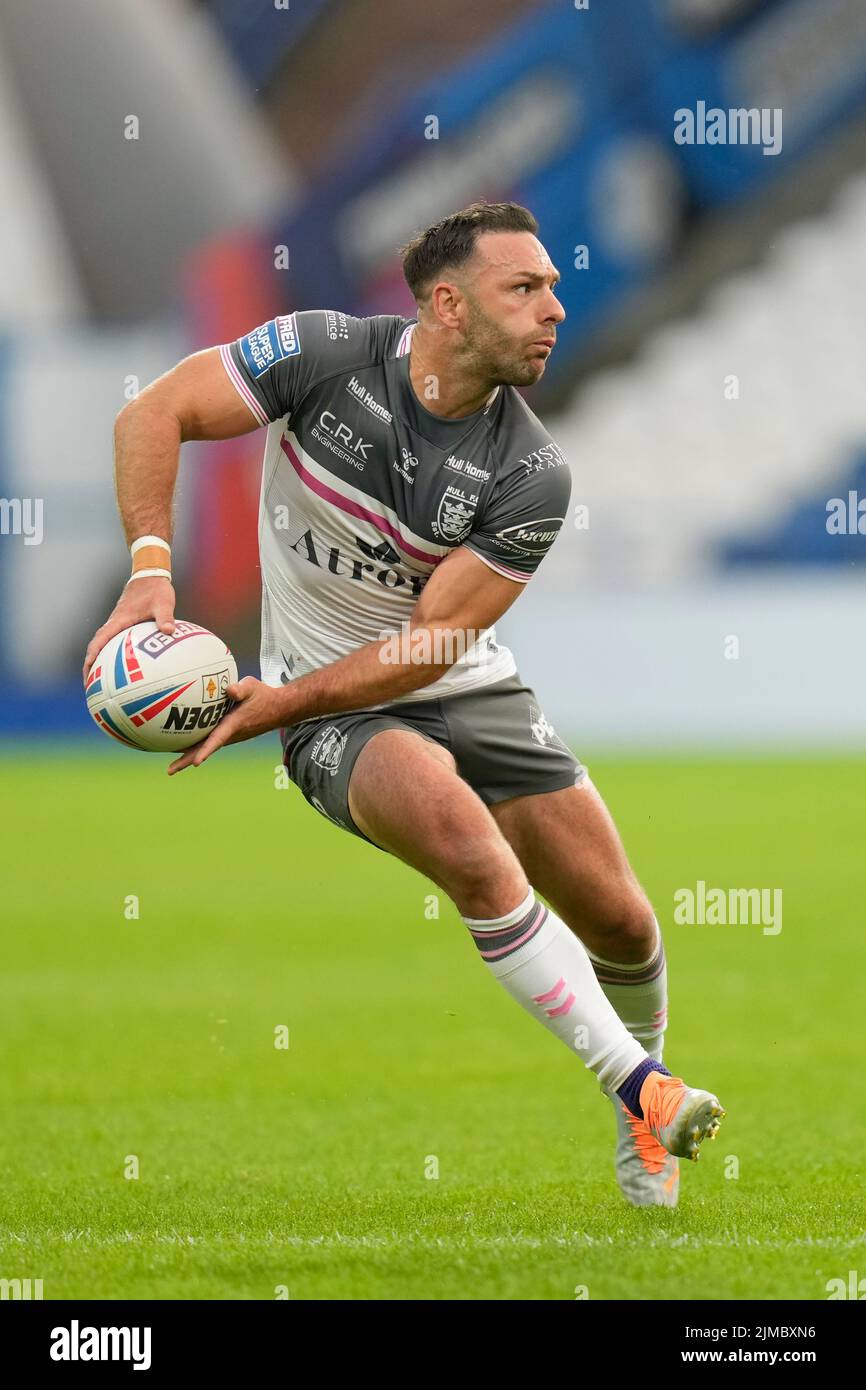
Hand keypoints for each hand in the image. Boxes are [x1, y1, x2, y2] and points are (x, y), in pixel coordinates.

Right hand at [83, 577, 175, 682]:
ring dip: (98, 661)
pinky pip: (113, 642)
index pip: (100, 641)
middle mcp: (114, 623)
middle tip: (90, 686)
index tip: (88, 672)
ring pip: (103, 645)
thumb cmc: (156, 589)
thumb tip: (169, 631)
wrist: (149, 575)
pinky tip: (124, 666)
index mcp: (119, 620)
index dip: (92, 657)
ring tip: (101, 682)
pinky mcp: (123, 624)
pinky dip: (112, 654)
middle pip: (96, 647)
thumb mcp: (163, 603)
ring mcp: (117, 624)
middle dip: (90, 666)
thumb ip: (166, 617)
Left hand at [167, 676, 285, 773]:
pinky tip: (185, 744)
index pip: (217, 739)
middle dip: (187, 760)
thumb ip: (241, 688)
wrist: (278, 708)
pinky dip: (197, 745)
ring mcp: (229, 736)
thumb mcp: (253, 687)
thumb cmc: (264, 696)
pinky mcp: (229, 733)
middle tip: (170, 771)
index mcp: (235, 725)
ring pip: (206, 747)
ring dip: (189, 755)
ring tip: (171, 765)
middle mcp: (230, 734)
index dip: (206, 751)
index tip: (195, 762)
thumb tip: (229, 689)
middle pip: (205, 749)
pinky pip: (210, 741)